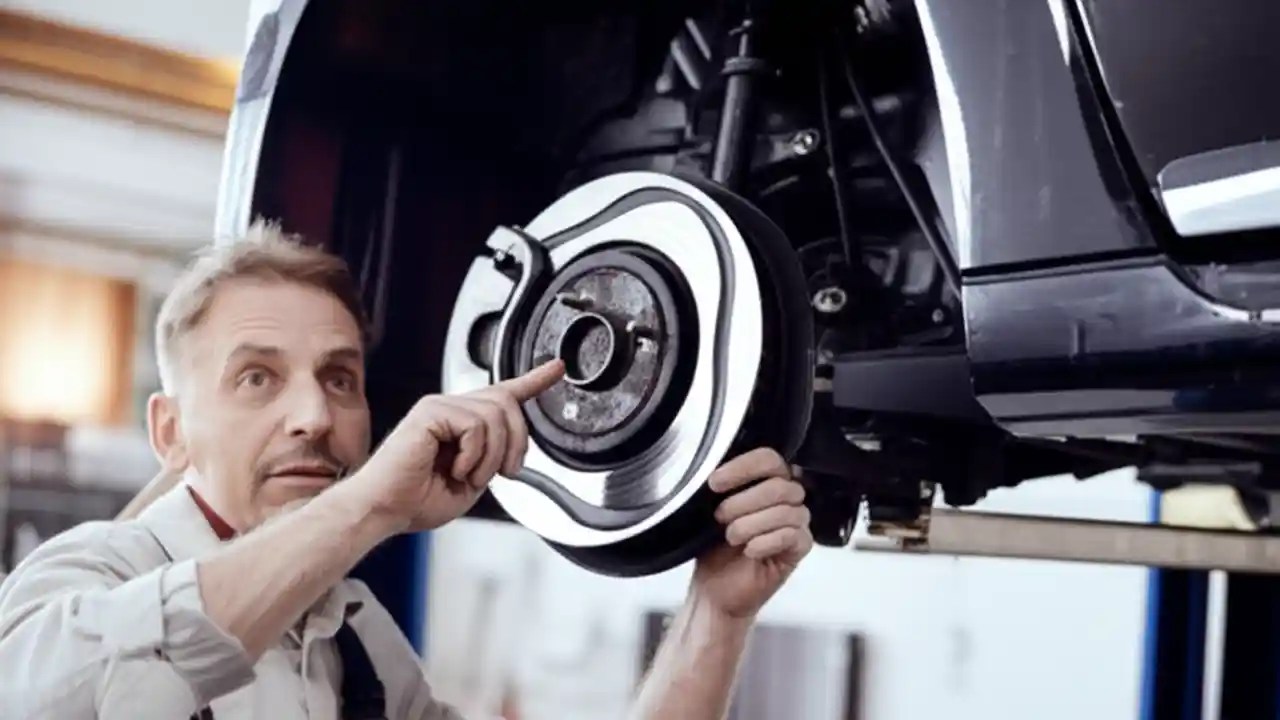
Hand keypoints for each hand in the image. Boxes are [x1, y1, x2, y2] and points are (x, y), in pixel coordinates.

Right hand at [351, 359, 564, 532]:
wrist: (385, 510)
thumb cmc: (418, 500)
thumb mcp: (474, 479)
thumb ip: (495, 456)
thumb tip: (514, 447)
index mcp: (462, 424)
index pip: (503, 394)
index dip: (534, 380)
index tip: (557, 369)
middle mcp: (452, 408)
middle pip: (507, 402)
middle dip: (518, 441)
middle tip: (508, 472)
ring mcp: (440, 406)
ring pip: (496, 415)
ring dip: (492, 456)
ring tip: (469, 476)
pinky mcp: (431, 411)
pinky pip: (475, 425)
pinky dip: (473, 455)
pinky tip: (454, 469)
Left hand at [690, 448, 813, 619]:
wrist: (715, 589)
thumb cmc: (714, 547)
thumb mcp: (712, 510)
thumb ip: (723, 488)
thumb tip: (719, 472)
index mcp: (767, 480)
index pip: (768, 458)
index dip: (742, 468)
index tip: (714, 484)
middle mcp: (787, 497)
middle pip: (779, 485)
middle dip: (742, 502)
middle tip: (720, 517)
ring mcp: (797, 522)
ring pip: (785, 511)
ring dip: (751, 524)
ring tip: (732, 537)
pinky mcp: (801, 548)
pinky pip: (792, 536)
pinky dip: (765, 542)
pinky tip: (749, 550)